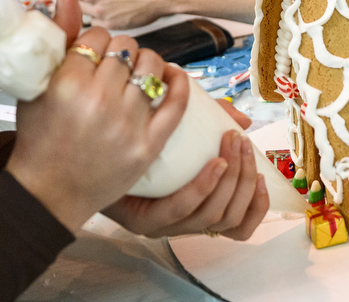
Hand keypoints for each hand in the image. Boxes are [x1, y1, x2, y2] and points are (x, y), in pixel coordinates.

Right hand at [6, 0, 189, 232]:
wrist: (48, 192)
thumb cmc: (39, 138)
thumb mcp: (37, 85)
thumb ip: (57, 36)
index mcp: (67, 83)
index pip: (97, 35)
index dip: (96, 41)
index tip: (92, 54)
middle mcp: (98, 101)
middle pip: (126, 47)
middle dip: (119, 52)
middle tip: (112, 68)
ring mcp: (126, 124)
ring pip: (152, 67)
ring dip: (146, 64)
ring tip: (134, 75)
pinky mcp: (147, 146)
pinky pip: (176, 102)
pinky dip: (179, 84)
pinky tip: (173, 76)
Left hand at [105, 101, 268, 239]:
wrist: (86, 146)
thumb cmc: (136, 139)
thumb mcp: (182, 130)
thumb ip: (213, 124)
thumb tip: (244, 122)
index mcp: (194, 209)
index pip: (238, 226)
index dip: (258, 204)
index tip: (263, 173)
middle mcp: (181, 223)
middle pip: (229, 217)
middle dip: (244, 178)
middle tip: (242, 142)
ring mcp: (162, 225)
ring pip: (211, 215)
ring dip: (231, 178)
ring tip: (231, 144)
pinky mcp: (141, 220)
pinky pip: (181, 210)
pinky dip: (204, 187)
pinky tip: (214, 164)